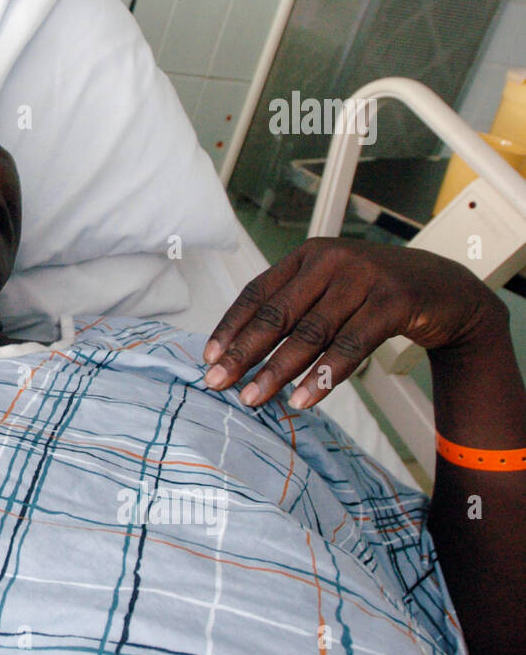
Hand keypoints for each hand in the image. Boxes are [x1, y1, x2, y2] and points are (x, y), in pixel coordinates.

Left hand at [202, 237, 504, 408]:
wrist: (445, 289)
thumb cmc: (374, 293)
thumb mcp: (330, 290)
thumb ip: (293, 308)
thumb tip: (240, 351)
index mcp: (307, 255)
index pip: (257, 292)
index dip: (231, 326)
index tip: (209, 358)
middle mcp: (331, 260)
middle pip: (277, 315)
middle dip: (244, 353)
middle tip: (219, 383)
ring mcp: (363, 277)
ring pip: (310, 333)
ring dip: (278, 371)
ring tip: (254, 398)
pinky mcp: (393, 300)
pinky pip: (350, 345)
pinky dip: (324, 376)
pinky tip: (303, 398)